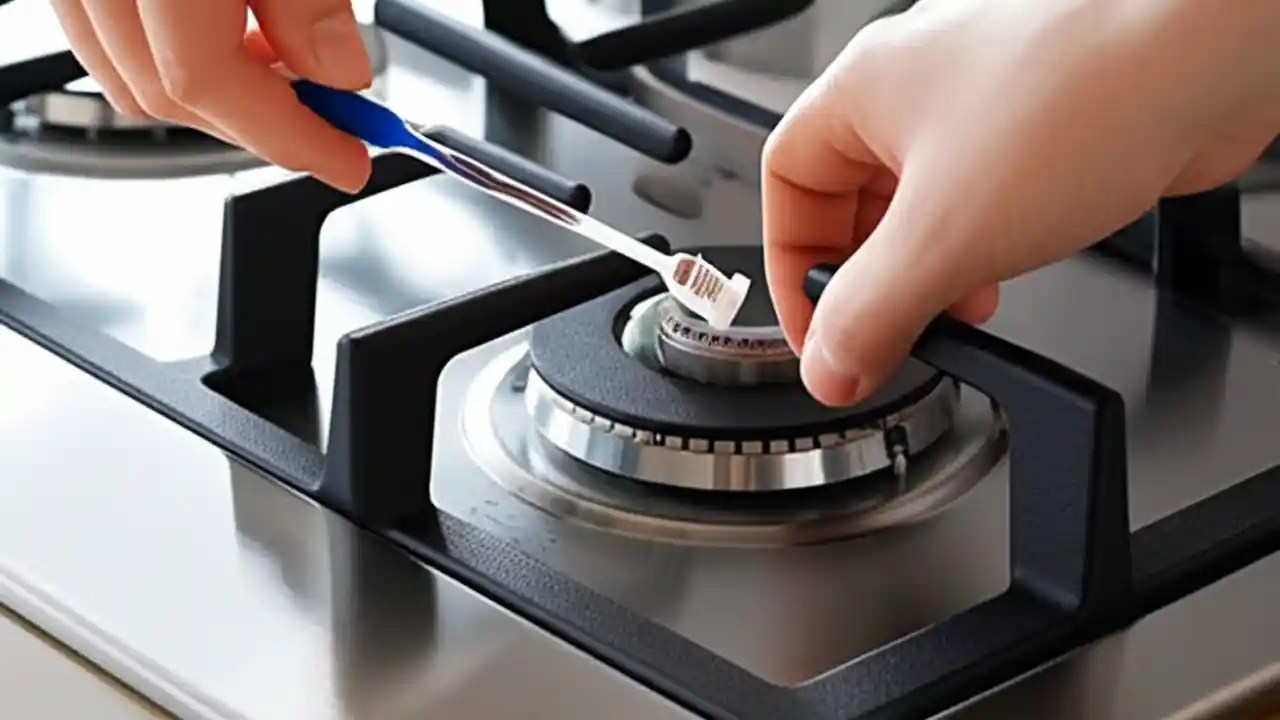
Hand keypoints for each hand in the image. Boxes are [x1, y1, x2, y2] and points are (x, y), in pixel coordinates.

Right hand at [50, 0, 372, 191]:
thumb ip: (307, 3)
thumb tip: (337, 73)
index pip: (208, 84)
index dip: (291, 136)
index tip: (349, 160)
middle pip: (163, 92)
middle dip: (259, 123)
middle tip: (332, 120)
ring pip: (127, 72)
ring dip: (215, 92)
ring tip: (288, 69)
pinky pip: (105, 32)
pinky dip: (170, 52)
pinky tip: (231, 31)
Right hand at [763, 0, 1279, 405]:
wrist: (1209, 50)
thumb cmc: (1086, 91)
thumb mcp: (943, 238)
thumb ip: (870, 314)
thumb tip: (830, 366)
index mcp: (866, 87)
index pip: (786, 184)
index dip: (792, 267)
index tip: (821, 331)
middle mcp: (920, 84)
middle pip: (852, 196)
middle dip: (868, 275)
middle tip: (888, 331)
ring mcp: (986, 98)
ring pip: (922, 197)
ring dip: (928, 265)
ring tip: (955, 307)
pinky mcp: (1048, 123)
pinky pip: (986, 194)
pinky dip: (983, 242)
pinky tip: (1009, 269)